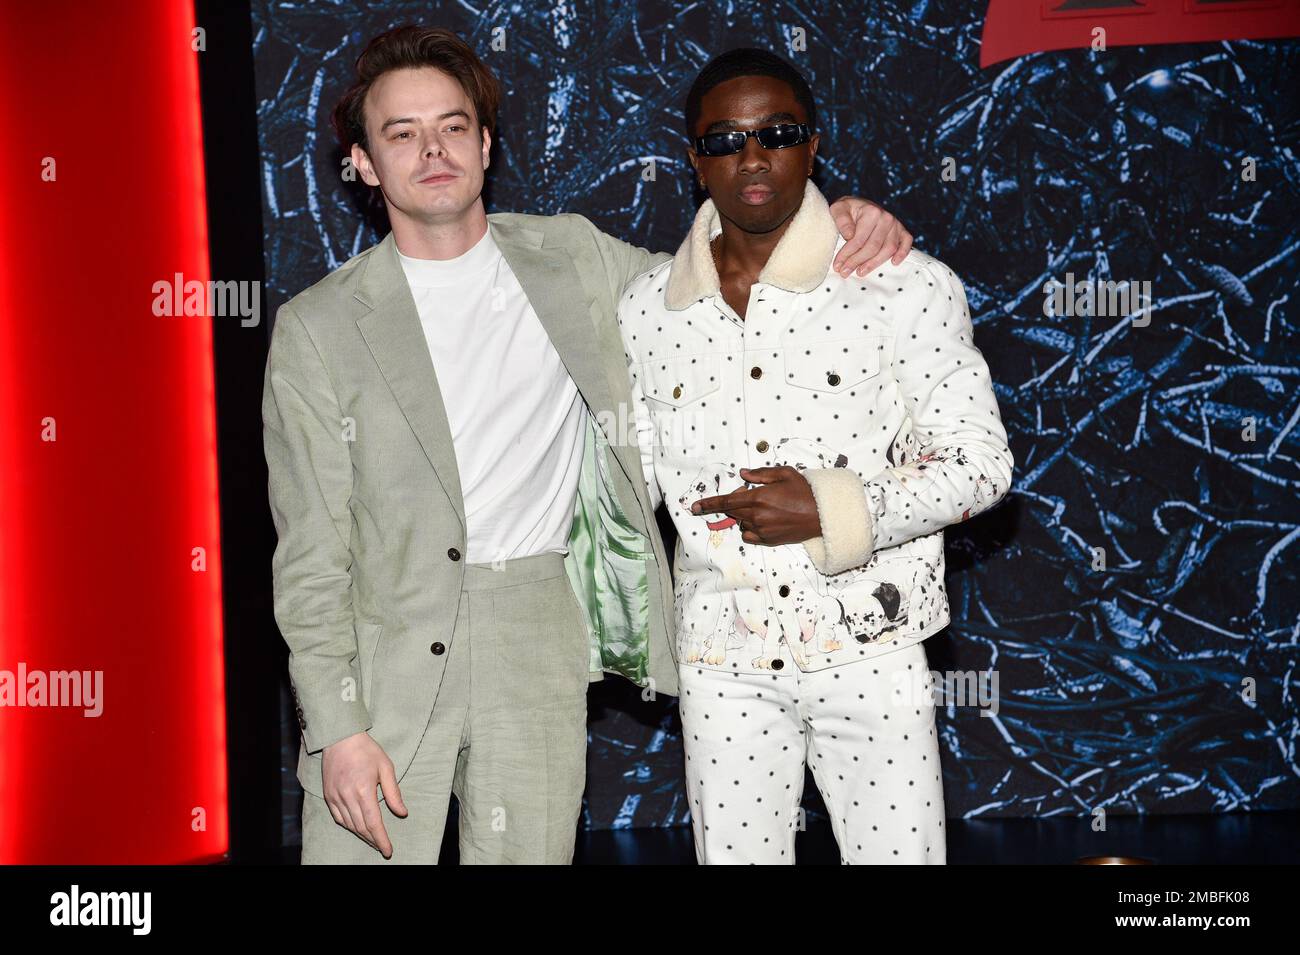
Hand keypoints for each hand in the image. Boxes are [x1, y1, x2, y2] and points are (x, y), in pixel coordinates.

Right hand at [321, 731, 407, 857]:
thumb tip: (402, 813)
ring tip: (373, 840)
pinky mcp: (328, 796)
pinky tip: (358, 828)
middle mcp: (347, 796)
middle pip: (361, 828)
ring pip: (349, 825)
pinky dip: (349, 826)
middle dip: (373, 840)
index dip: (381, 839)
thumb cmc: (367, 750)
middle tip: (383, 847)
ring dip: (362, 835)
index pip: (374, 823)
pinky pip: (339, 818)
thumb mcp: (386, 767)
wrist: (340, 738)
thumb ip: (394, 792)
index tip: (388, 850)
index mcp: (363, 790)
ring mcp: (335, 797)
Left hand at [689, 466, 820, 545]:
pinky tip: (765, 520)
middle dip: (734, 502)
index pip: (726, 502)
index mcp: (759, 498)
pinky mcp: (768, 540)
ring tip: (766, 507)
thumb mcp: (784, 474)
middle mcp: (757, 516)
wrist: (822, 515)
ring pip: (741, 522)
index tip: (694, 507)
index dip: (708, 504)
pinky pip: (749, 534)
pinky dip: (751, 527)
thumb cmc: (805, 491)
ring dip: (745, 514)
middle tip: (751, 494)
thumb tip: (742, 475)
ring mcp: (762, 530)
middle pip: (732, 511)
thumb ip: (760, 474)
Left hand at [827, 196, 913, 276]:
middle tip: (844, 272)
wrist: (860, 205)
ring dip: (874, 263)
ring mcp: (896, 225)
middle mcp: (886, 218)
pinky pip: (906, 242)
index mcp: (871, 212)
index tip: (837, 265)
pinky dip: (902, 253)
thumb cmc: (849, 209)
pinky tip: (894, 263)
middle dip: (857, 262)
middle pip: (873, 247)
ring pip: (888, 249)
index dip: (847, 255)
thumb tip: (849, 235)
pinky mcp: (902, 230)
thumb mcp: (838, 209)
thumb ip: (841, 220)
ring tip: (860, 272)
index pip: (858, 240)